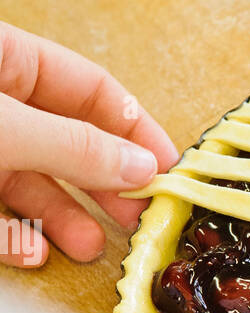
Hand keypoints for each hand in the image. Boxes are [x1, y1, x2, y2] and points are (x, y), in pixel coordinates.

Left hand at [0, 21, 177, 266]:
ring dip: (61, 218)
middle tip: (139, 218)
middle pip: (66, 140)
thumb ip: (74, 147)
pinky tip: (33, 253)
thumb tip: (142, 166)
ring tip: (89, 247)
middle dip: (103, 182)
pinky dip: (12, 236)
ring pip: (28, 182)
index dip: (134, 128)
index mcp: (6, 59)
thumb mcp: (7, 127)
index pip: (90, 88)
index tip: (170, 170)